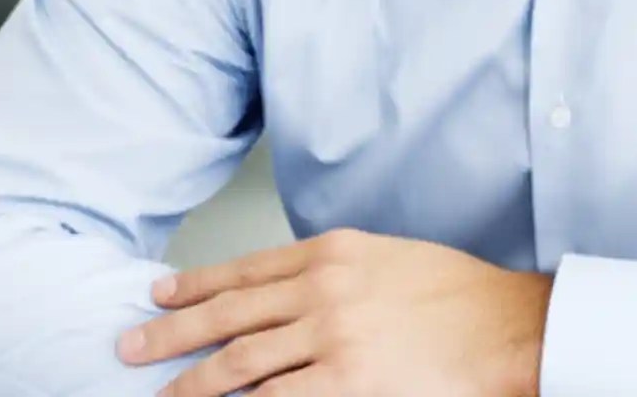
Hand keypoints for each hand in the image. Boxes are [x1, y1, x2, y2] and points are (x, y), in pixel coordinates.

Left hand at [117, 228, 552, 396]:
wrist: (505, 327)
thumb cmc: (457, 294)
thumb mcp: (390, 257)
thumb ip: (336, 267)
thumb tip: (287, 290)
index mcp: (333, 252)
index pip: (246, 269)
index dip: (195, 285)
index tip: (160, 296)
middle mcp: (323, 289)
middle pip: (228, 314)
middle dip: (172, 333)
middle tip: (131, 346)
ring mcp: (332, 337)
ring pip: (240, 361)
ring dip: (192, 380)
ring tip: (161, 391)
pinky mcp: (346, 383)